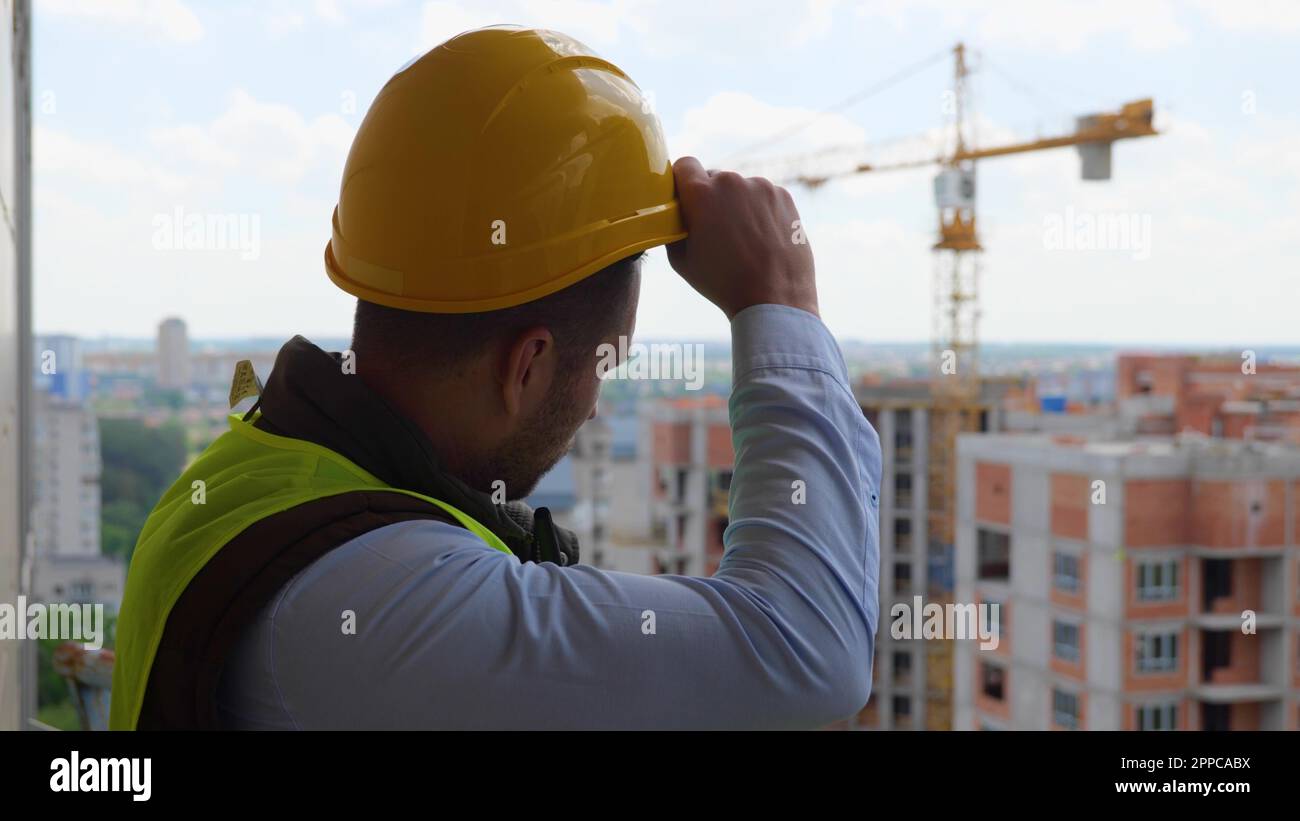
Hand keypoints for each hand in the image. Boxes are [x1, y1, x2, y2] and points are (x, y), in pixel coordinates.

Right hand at [666, 156, 818, 319]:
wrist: (774, 298)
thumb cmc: (723, 283)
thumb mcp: (681, 260)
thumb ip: (674, 227)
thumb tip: (674, 216)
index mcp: (701, 193)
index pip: (684, 165)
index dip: (683, 181)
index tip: (686, 199)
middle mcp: (731, 181)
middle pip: (714, 178)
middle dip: (711, 197)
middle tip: (715, 229)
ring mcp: (761, 187)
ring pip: (741, 189)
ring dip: (737, 204)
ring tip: (743, 240)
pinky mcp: (783, 196)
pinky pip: (763, 197)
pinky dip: (760, 211)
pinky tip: (762, 239)